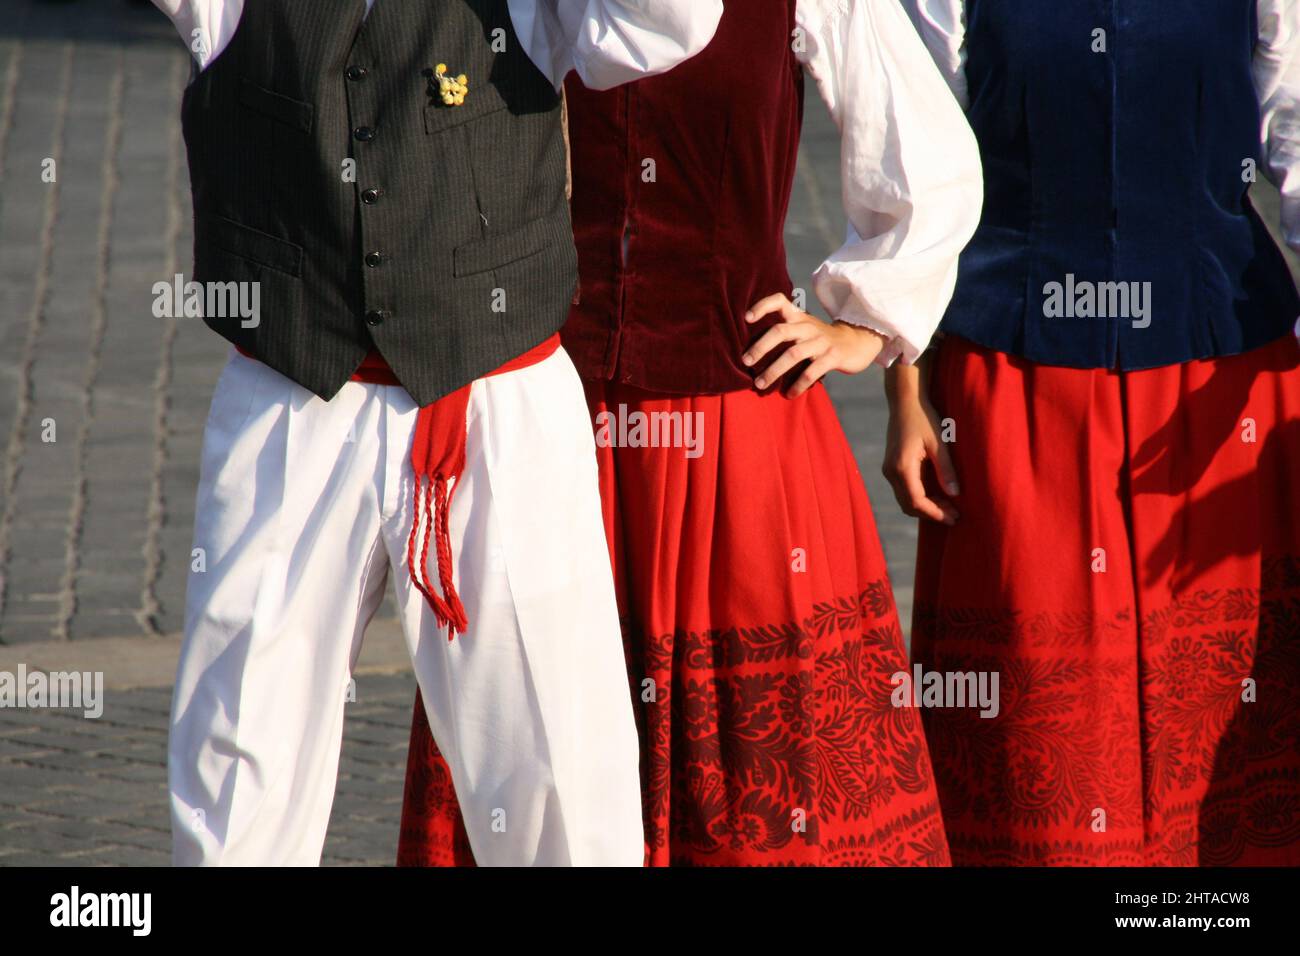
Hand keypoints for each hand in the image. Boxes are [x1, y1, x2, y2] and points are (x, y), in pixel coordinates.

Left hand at [742, 293, 887, 397]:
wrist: (858, 343)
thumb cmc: (822, 339)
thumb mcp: (805, 327)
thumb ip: (785, 329)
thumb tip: (752, 349)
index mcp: (799, 317)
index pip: (780, 301)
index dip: (762, 306)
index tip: (747, 318)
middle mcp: (808, 326)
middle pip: (780, 331)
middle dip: (760, 347)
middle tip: (746, 362)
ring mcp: (821, 342)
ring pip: (792, 355)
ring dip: (773, 371)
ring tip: (760, 384)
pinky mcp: (832, 357)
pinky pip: (810, 373)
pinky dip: (797, 385)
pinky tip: (789, 394)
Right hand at [883, 391, 959, 524]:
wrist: (905, 402)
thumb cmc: (924, 418)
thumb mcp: (939, 443)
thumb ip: (946, 469)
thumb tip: (955, 494)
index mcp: (902, 467)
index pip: (917, 501)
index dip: (935, 513)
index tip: (953, 517)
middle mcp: (891, 472)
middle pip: (908, 505)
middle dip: (931, 513)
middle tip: (954, 515)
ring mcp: (889, 470)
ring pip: (905, 500)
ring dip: (925, 507)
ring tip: (948, 506)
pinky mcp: (891, 467)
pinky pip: (904, 490)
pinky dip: (919, 498)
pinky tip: (937, 495)